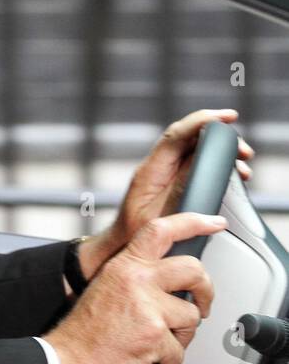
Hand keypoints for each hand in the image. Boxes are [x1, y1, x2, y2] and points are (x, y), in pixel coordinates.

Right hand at [45, 212, 221, 363]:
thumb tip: (171, 278)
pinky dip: (168, 363)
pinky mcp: (155, 334)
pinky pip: (180, 350)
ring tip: (158, 341)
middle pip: (193, 269)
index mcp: (124, 265)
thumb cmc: (86, 329)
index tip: (213, 223)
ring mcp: (148, 307)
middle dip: (206, 290)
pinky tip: (152, 361)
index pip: (161, 231)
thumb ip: (138, 276)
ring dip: (180, 334)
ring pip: (191, 316)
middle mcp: (137, 280)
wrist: (69, 359)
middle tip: (202, 302)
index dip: (193, 223)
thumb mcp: (107, 287)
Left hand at [77, 108, 252, 279]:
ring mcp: (164, 173)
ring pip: (195, 149)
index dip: (201, 121)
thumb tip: (201, 169)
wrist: (120, 246)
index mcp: (150, 171)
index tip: (225, 117)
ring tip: (242, 164)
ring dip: (221, 151)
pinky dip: (216, 163)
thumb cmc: (134, 235)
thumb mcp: (159, 217)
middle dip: (219, 136)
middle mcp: (157, 167)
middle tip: (243, 150)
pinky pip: (195, 163)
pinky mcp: (172, 181)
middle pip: (189, 137)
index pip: (176, 136)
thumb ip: (178, 192)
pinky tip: (231, 172)